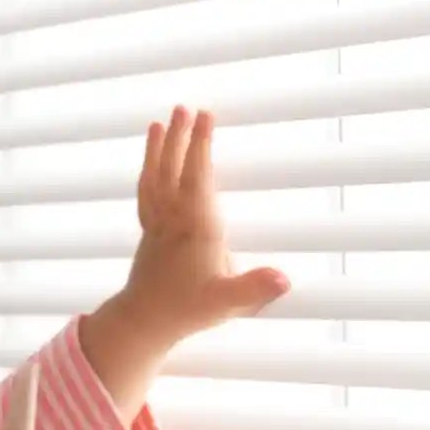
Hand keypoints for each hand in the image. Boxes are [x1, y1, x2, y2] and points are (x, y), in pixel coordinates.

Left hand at [117, 106, 289, 346]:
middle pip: (175, 168)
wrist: (143, 322)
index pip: (198, 177)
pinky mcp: (150, 229)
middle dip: (182, 137)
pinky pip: (146, 190)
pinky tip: (151, 157)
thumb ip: (255, 287)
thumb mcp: (226, 303)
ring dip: (160, 147)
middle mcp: (174, 218)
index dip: (202, 145)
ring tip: (163, 121)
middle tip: (186, 106)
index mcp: (196, 228)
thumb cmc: (187, 310)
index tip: (206, 115)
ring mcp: (159, 222)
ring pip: (156, 176)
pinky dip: (148, 168)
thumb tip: (285, 277)